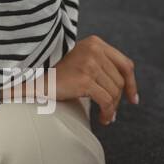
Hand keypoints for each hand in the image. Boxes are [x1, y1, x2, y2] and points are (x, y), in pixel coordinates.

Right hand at [5, 35, 139, 126]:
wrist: (30, 72)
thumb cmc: (53, 70)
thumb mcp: (80, 60)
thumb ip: (99, 65)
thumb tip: (126, 87)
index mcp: (95, 43)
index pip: (125, 65)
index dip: (132, 84)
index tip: (132, 99)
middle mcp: (94, 50)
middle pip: (119, 82)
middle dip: (117, 100)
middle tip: (108, 112)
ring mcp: (90, 64)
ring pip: (113, 93)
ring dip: (111, 109)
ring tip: (105, 117)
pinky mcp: (84, 80)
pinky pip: (106, 100)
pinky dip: (107, 112)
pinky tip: (103, 119)